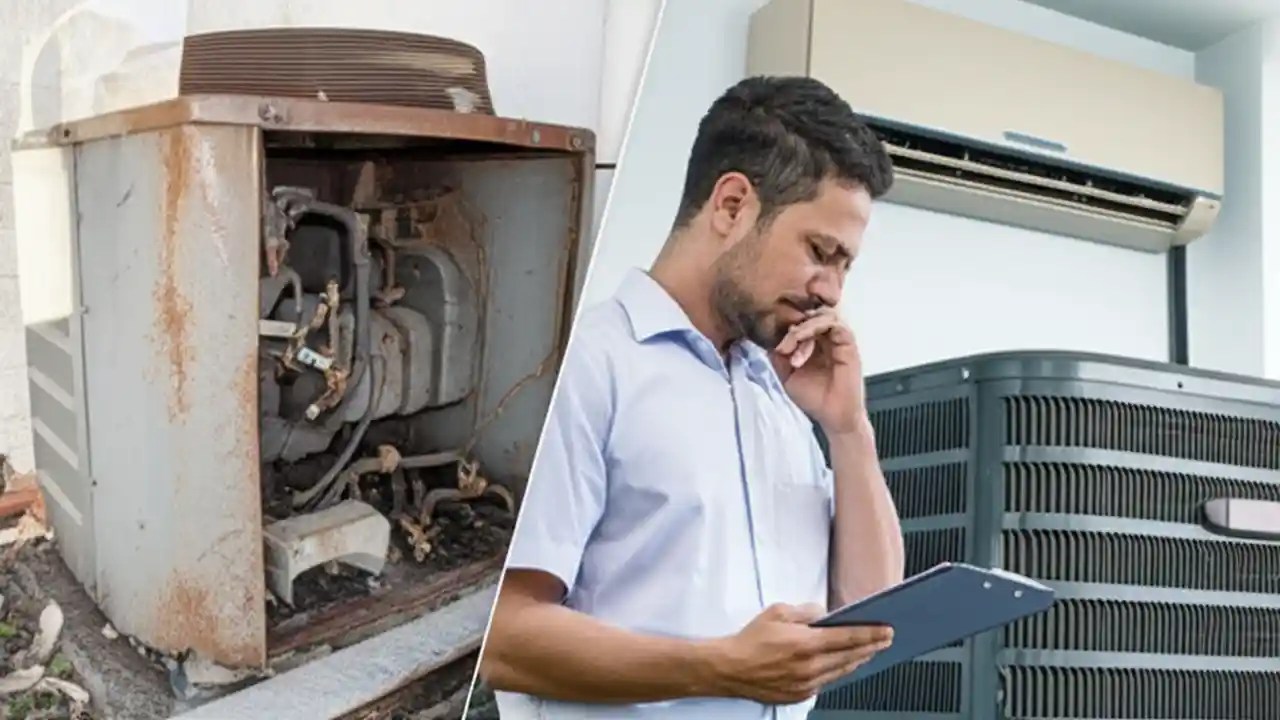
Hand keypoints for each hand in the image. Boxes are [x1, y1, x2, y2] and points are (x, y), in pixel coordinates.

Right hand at [701, 603, 892, 704]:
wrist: (730, 668)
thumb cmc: (751, 640)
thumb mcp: (778, 612)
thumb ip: (806, 611)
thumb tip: (823, 614)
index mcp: (807, 644)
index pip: (849, 638)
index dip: (871, 634)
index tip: (886, 631)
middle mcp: (811, 667)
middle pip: (850, 657)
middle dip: (871, 647)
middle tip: (885, 640)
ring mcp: (806, 684)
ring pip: (841, 672)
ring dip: (857, 661)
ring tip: (868, 652)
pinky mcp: (800, 695)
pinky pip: (825, 683)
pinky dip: (836, 672)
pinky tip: (841, 666)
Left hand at [770, 307, 866, 433]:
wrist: (832, 416)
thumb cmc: (813, 397)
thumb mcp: (786, 375)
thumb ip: (778, 356)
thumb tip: (769, 338)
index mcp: (814, 343)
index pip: (800, 320)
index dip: (785, 326)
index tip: (774, 344)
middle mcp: (827, 337)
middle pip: (811, 313)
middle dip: (793, 325)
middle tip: (782, 345)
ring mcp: (838, 339)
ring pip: (822, 314)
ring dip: (803, 327)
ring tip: (791, 343)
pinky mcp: (848, 344)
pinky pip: (834, 324)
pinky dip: (816, 327)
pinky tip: (803, 343)